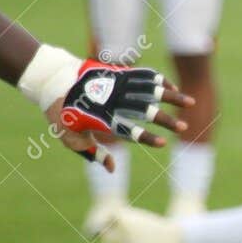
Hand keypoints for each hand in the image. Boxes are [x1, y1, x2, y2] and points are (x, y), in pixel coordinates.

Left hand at [46, 62, 190, 169]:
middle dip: (167, 119)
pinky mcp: (118, 73)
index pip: (130, 130)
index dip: (148, 138)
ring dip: (172, 96)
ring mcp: (117, 85)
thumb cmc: (60, 114)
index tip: (163, 144)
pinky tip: (172, 88)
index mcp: (102, 119)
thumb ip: (94, 154)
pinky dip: (160, 80)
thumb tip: (112, 169)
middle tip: (184, 128)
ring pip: (150, 89)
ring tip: (189, 102)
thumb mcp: (70, 139)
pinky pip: (144, 75)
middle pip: (146, 110)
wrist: (51, 79)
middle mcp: (113, 101)